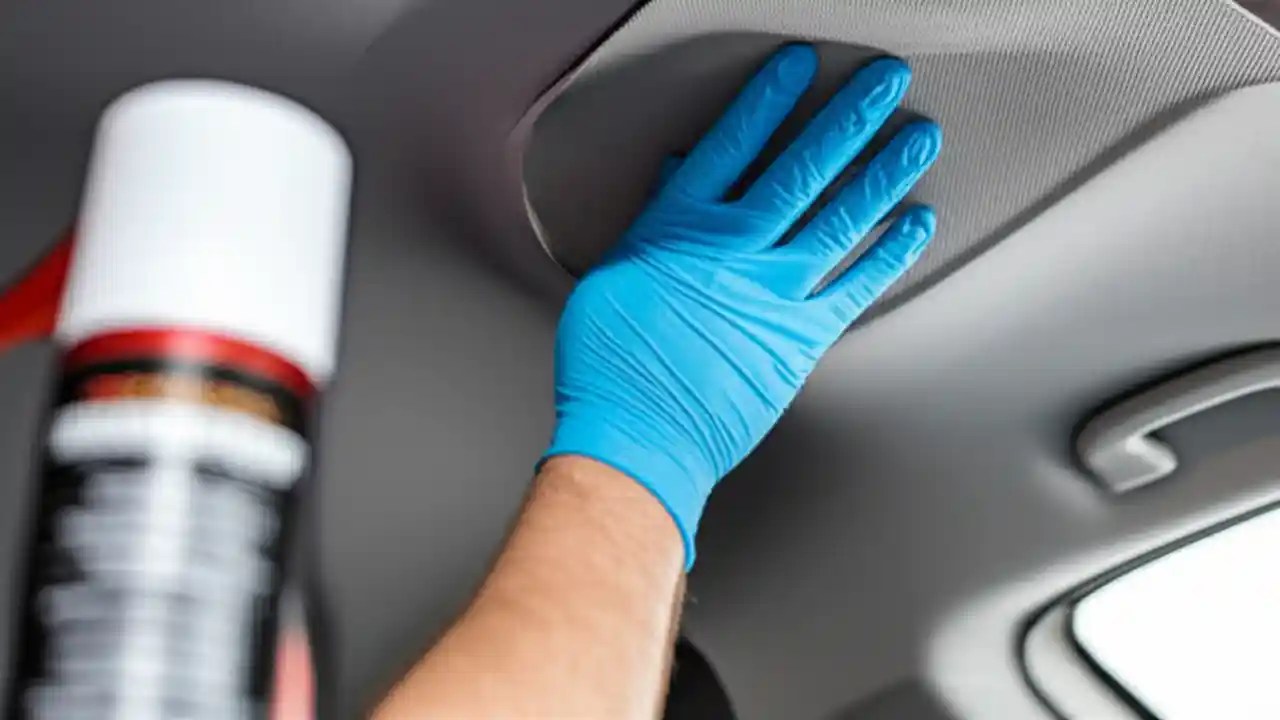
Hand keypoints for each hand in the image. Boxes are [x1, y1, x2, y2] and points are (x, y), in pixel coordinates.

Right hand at [544, 45, 941, 566]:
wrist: (637, 437)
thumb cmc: (611, 365)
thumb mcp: (611, 277)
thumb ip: (651, 222)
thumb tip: (674, 176)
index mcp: (678, 228)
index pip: (732, 145)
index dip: (769, 99)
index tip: (799, 67)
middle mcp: (733, 249)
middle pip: (801, 167)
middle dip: (848, 116)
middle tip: (884, 81)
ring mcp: (772, 291)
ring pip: (840, 217)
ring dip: (884, 172)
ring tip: (918, 137)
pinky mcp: (800, 336)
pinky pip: (856, 286)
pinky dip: (890, 254)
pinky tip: (915, 225)